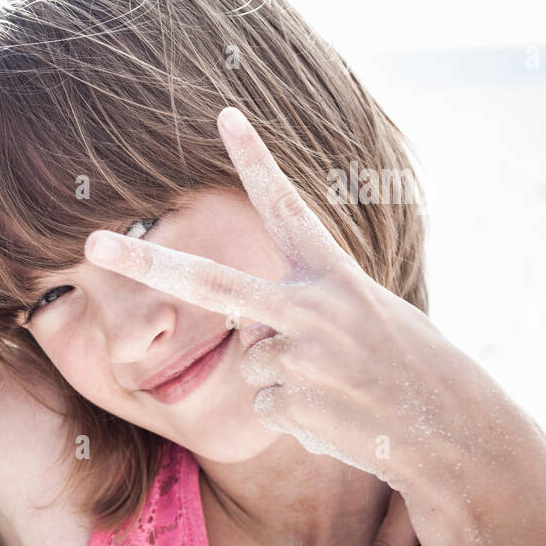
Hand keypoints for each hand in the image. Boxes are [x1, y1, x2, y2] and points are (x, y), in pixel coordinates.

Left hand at [84, 106, 483, 500]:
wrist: (453, 430)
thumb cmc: (406, 366)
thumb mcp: (364, 318)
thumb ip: (299, 310)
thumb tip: (241, 333)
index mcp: (334, 276)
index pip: (286, 209)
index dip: (256, 161)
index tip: (225, 115)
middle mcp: (313, 309)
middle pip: (210, 283)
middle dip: (146, 262)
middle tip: (91, 244)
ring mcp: (301, 358)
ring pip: (249, 361)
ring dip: (284, 378)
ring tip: (339, 387)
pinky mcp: (293, 404)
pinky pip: (264, 403)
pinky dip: (294, 413)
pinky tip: (336, 415)